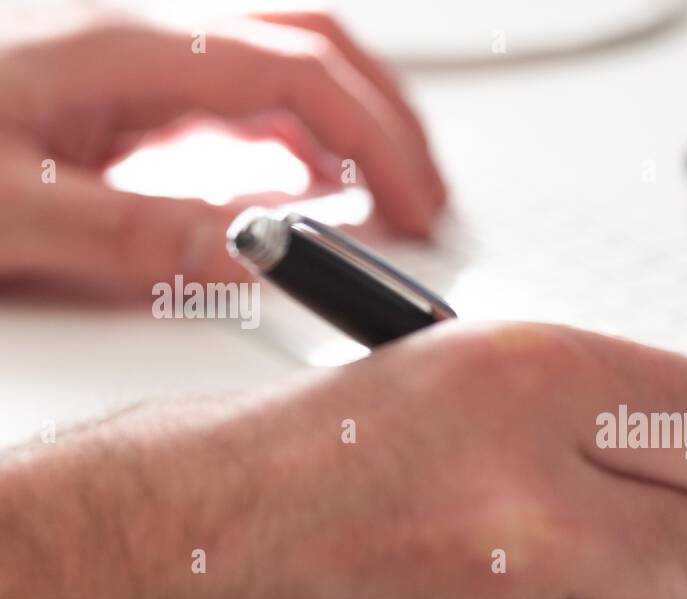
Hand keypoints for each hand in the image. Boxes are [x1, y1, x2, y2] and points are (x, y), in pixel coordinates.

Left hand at [0, 9, 444, 296]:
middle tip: (425, 193)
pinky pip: (234, 110)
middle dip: (387, 115)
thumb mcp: (4, 213)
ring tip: (385, 194)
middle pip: (307, 45)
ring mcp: (126, 69)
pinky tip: (295, 194)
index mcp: (122, 50)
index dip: (376, 136)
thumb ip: (136, 230)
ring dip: (348, 128)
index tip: (415, 206)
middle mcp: (134, 44)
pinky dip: (293, 150)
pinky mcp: (112, 104)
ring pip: (278, 70)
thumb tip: (256, 247)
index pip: (297, 71)